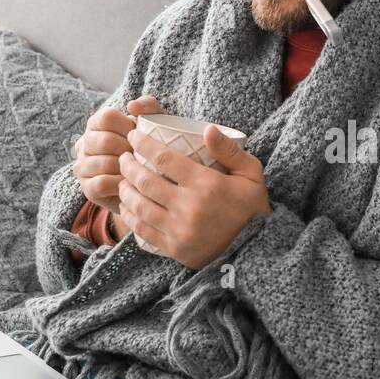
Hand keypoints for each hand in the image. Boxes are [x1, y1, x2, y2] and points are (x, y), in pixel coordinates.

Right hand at [72, 95, 164, 213]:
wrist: (148, 184)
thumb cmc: (148, 149)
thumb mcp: (153, 125)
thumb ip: (148, 107)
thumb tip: (132, 105)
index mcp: (97, 124)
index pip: (106, 117)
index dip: (128, 126)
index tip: (141, 136)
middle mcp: (84, 143)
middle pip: (105, 141)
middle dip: (130, 150)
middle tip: (144, 157)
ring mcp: (83, 166)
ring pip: (104, 163)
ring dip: (127, 169)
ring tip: (140, 171)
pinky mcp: (87, 188)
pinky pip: (102, 183)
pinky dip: (121, 184)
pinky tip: (133, 184)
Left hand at [117, 124, 271, 268]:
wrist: (256, 249)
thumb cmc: (252, 207)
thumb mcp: (252, 174)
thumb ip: (229, 150)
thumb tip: (207, 129)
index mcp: (207, 185)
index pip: (164, 158)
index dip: (143, 143)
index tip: (134, 135)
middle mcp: (190, 207)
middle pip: (145, 180)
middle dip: (128, 165)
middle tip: (124, 156)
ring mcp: (180, 230)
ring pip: (139, 205)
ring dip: (125, 189)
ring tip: (123, 179)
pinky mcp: (174, 248)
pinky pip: (142, 229)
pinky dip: (129, 215)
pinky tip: (126, 205)